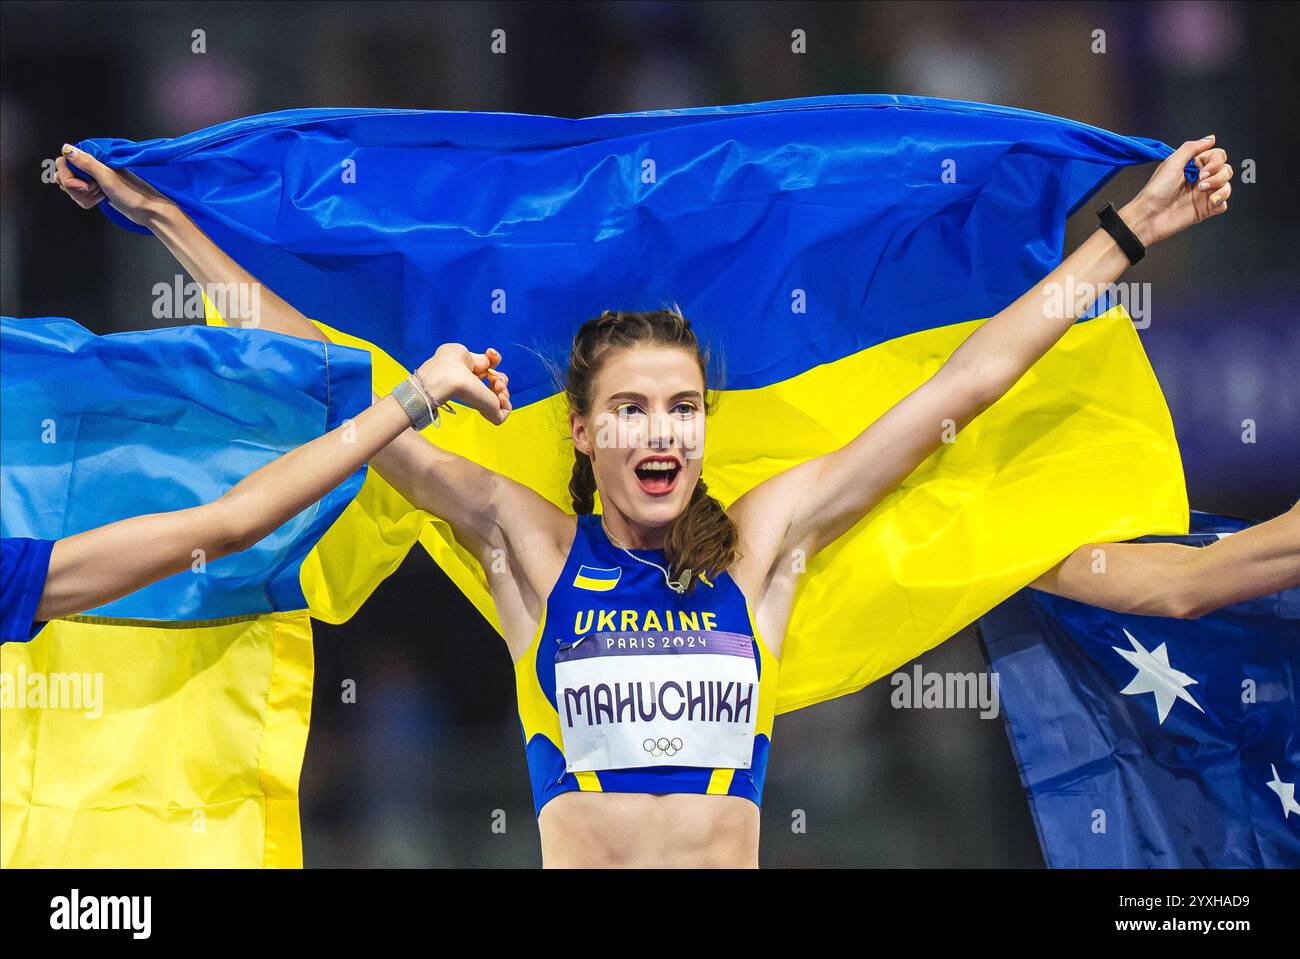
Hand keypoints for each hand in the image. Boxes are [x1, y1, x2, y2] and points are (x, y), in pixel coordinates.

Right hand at [54, 144, 171, 226]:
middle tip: (95, 190)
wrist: (146, 210)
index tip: (83, 185)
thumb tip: (66, 149)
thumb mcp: (107, 177)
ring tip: (101, 195)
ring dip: (83, 196)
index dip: (68, 176)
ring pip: (71, 188)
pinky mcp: (95, 189)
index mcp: (93, 157)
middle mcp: (91, 165)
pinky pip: (79, 196)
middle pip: (64, 176)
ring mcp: (92, 178)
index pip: (63, 162)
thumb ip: (86, 163)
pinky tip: (101, 199)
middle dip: (76, 189)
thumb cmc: (132, 193)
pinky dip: (87, 201)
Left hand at [415, 344, 511, 425]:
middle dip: (501, 377)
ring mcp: (479, 401)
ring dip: (504, 388)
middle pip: (497, 384)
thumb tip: (490, 363)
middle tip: (492, 375)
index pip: (488, 369)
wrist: (446, 378)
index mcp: (467, 375)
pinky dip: (507, 403)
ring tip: (496, 384)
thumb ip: (480, 359)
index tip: (490, 352)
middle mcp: (474, 389)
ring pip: (501, 399)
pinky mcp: (487, 411)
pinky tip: (500, 395)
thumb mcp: (464, 353)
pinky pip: (503, 413)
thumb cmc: (448, 364)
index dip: (493, 360)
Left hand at [1121, 134, 1231, 245]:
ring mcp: (1203, 194)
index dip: (1215, 162)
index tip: (1202, 170)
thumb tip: (1211, 138)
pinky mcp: (1205, 209)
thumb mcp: (1172, 163)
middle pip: (1226, 170)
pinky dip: (1220, 201)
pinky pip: (1223, 203)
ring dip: (1220, 188)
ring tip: (1202, 192)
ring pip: (1226, 185)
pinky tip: (1210, 203)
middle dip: (1218, 175)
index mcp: (1193, 165)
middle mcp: (1200, 178)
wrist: (1149, 216)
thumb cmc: (1156, 190)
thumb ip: (1191, 148)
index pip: (1218, 156)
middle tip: (1200, 183)